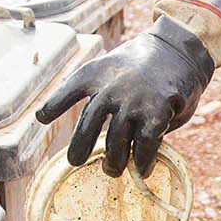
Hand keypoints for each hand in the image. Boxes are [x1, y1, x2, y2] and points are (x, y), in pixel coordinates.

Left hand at [36, 16, 215, 177]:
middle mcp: (112, 87)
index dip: (54, 105)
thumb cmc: (141, 68)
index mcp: (96, 73)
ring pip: (117, 142)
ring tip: (112, 170)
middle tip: (75, 162)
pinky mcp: (157, 112)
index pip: (69, 89)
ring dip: (114, 161)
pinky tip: (141, 168)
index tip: (42, 118)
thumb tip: (91, 137)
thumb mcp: (112, 69)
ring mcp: (134, 101)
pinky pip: (145, 145)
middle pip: (89, 125)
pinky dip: (143, 160)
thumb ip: (100, 95)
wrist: (179, 50)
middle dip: (79, 148)